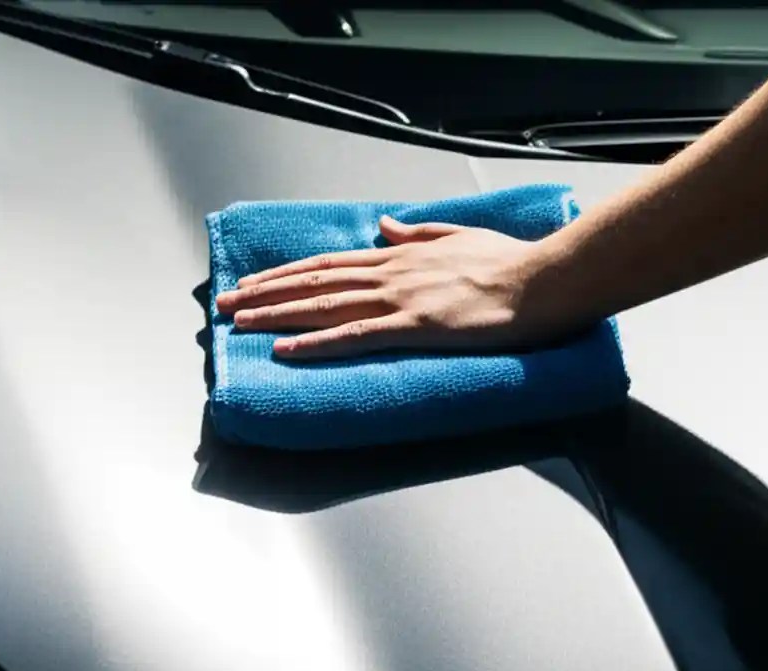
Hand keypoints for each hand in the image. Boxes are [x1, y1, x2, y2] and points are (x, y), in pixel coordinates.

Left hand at [214, 217, 566, 358]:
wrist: (543, 280)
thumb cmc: (509, 262)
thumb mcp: (457, 235)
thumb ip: (418, 232)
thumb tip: (386, 225)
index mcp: (399, 256)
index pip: (327, 264)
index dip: (284, 273)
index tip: (252, 281)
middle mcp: (389, 274)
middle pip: (313, 283)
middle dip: (263, 293)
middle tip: (225, 304)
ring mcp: (399, 300)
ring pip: (323, 306)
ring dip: (276, 314)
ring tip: (239, 324)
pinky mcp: (414, 326)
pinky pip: (355, 336)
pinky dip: (316, 341)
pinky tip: (286, 348)